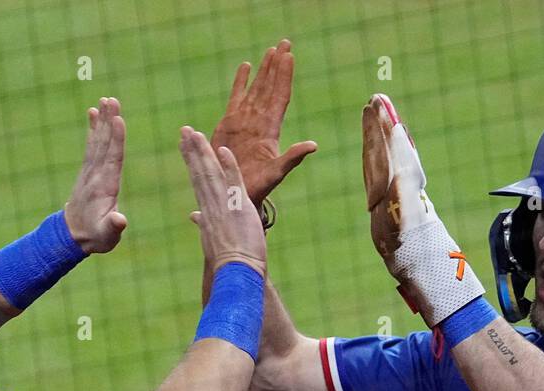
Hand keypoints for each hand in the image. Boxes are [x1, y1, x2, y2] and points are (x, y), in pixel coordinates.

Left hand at [65, 97, 128, 253]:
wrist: (72, 235)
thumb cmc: (95, 236)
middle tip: (112, 100)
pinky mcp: (89, 170)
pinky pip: (92, 145)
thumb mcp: (107, 236)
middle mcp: (96, 175)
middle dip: (109, 121)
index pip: (112, 159)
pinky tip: (94, 112)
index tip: (118, 120)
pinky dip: (94, 128)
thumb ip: (114, 227)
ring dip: (102, 120)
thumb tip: (121, 220)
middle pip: (104, 144)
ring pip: (98, 141)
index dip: (116, 139)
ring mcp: (91, 171)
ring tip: (106, 100)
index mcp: (105, 187)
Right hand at [179, 126, 266, 276]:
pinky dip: (228, 167)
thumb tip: (193, 216)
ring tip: (194, 133)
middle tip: (184, 129)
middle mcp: (211, 207)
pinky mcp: (238, 209)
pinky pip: (233, 184)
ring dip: (203, 152)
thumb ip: (203, 223)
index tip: (184, 144)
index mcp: (206, 212)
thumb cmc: (227, 261)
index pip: (196, 181)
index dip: (190, 161)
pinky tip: (222, 150)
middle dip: (192, 150)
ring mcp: (223, 207)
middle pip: (199, 173)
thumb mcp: (212, 239)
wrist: (236, 274)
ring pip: (210, 174)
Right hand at [211, 39, 316, 206]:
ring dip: (264, 70)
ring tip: (271, 50)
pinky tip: (246, 66)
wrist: (234, 195)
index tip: (289, 55)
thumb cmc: (256, 188)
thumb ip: (293, 157)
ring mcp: (245, 121)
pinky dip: (241, 81)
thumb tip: (314, 146)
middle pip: (271, 87)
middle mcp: (260, 122)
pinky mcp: (229, 123)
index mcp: (271, 129)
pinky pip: (237, 96)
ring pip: (257, 88)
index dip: (284, 76)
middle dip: (278, 65)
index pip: (280, 96)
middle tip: (285, 42)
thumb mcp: (276, 173)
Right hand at [361, 93, 483, 327]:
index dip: (377, 150)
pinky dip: (399, 160)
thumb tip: (418, 206)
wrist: (449, 310)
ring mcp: (392, 228)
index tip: (378, 121)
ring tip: (379, 108)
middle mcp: (383, 226)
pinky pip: (401, 187)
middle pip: (376, 171)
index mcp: (387, 228)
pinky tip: (398, 135)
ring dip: (381, 138)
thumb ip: (419, 226)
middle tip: (373, 101)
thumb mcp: (429, 251)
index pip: (381, 181)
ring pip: (384, 173)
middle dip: (373, 135)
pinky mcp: (408, 227)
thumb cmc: (446, 287)